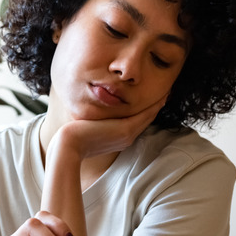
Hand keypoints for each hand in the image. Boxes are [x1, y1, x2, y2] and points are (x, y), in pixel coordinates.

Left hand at [51, 94, 167, 159]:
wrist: (68, 146)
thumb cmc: (72, 136)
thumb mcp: (89, 125)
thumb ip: (97, 119)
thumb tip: (95, 111)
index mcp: (120, 137)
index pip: (138, 121)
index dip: (147, 108)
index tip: (154, 96)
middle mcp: (127, 137)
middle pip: (146, 118)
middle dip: (156, 104)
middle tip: (166, 90)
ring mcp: (127, 135)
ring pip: (148, 116)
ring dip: (158, 103)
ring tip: (167, 89)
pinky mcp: (125, 130)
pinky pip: (145, 115)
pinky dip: (154, 105)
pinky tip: (161, 94)